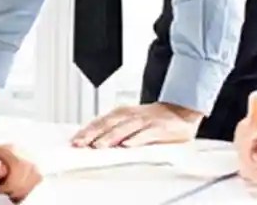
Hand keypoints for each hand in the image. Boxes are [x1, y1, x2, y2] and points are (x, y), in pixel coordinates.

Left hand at [0, 139, 40, 201]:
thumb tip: (2, 169)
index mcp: (9, 149)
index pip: (25, 166)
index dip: (13, 184)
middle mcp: (22, 152)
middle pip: (35, 172)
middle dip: (19, 187)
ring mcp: (26, 160)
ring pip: (37, 177)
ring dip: (22, 189)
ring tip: (3, 191)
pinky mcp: (27, 171)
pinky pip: (34, 182)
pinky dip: (23, 190)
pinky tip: (9, 191)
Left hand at [71, 102, 202, 147]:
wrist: (182, 110)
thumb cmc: (155, 119)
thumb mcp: (133, 121)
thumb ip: (117, 129)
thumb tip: (96, 141)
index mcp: (124, 113)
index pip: (102, 121)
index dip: (88, 130)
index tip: (74, 140)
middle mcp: (133, 115)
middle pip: (109, 123)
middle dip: (93, 133)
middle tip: (80, 143)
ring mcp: (146, 121)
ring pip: (125, 128)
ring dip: (110, 137)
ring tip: (98, 146)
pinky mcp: (159, 128)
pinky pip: (146, 134)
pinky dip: (136, 139)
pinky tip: (127, 146)